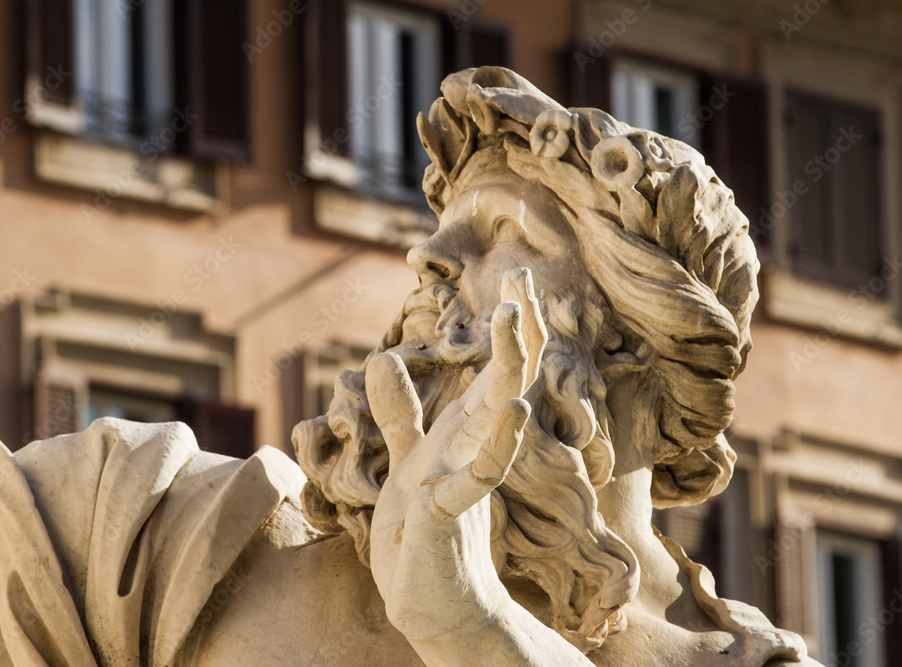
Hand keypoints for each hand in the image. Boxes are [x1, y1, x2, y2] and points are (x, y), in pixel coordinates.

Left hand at [365, 267, 547, 640]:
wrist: (429, 601)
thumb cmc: (423, 533)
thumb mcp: (409, 459)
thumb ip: (401, 412)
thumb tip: (382, 358)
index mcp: (463, 431)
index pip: (496, 368)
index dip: (510, 326)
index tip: (518, 281)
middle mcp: (473, 446)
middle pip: (507, 377)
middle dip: (519, 329)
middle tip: (526, 280)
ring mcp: (467, 476)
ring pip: (497, 412)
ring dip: (509, 365)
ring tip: (516, 315)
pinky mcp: (452, 512)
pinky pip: (479, 475)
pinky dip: (497, 445)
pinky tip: (514, 413)